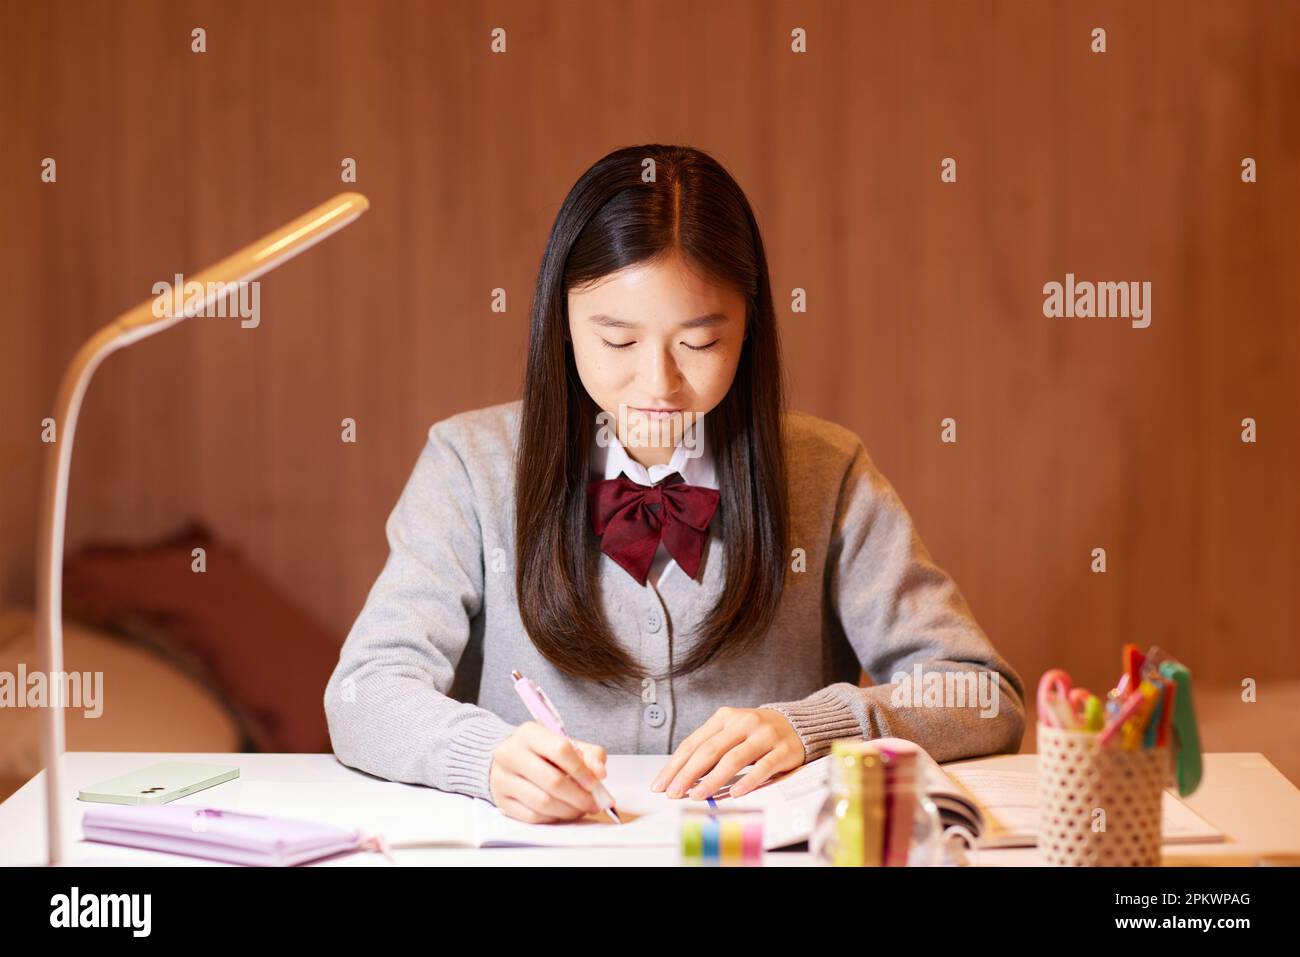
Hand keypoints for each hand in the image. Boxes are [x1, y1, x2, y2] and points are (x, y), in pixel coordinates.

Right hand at [488, 721, 610, 822]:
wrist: (508, 758)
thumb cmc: (541, 752)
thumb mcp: (565, 743)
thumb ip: (589, 754)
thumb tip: (599, 773)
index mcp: (529, 733)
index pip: (560, 750)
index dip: (582, 770)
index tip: (596, 783)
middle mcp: (510, 754)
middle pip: (552, 781)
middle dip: (579, 797)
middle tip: (594, 803)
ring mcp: (502, 778)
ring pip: (543, 802)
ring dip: (568, 810)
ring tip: (580, 808)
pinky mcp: (501, 800)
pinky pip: (532, 816)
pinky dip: (553, 817)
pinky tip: (562, 811)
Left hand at [650, 706, 803, 799]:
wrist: (797, 723)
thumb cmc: (756, 733)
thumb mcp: (732, 733)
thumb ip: (710, 749)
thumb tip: (682, 778)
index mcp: (725, 717)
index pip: (693, 743)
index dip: (675, 765)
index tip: (661, 784)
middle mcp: (743, 722)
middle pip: (709, 750)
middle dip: (687, 774)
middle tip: (674, 793)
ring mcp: (764, 735)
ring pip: (733, 759)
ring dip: (712, 779)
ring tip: (697, 795)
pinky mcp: (783, 750)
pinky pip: (763, 768)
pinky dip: (747, 781)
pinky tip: (734, 793)